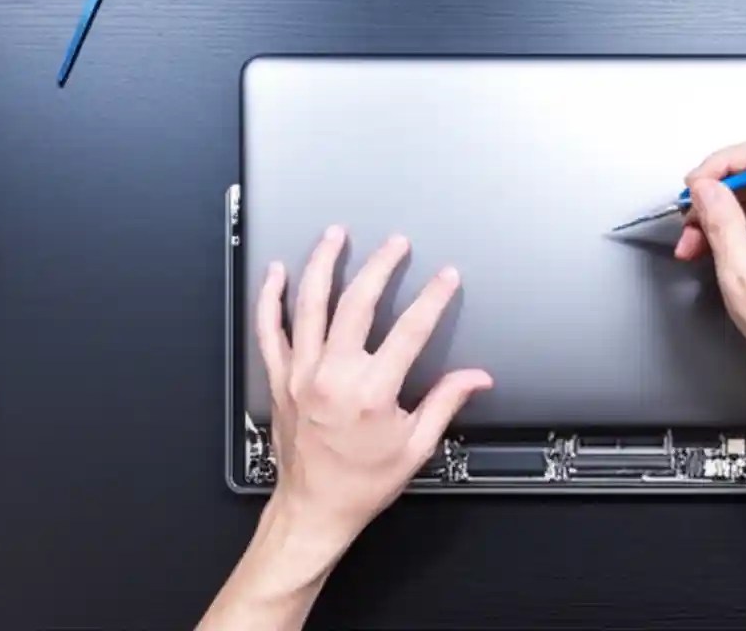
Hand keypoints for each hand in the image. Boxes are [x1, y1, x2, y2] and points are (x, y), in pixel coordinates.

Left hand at [257, 226, 492, 544]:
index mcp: (371, 393)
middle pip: (357, 303)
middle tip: (396, 244)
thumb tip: (477, 378)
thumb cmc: (361, 484)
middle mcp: (332, 376)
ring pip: (309, 305)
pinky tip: (277, 273)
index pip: (409, 330)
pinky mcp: (279, 379)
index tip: (446, 278)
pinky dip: (270, 298)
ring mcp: (301, 374)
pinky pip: (269, 329)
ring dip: (323, 264)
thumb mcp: (416, 447)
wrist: (313, 509)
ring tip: (335, 235)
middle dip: (380, 266)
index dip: (432, 298)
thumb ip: (445, 403)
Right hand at [675, 140, 745, 383]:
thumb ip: (722, 223)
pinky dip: (732, 224)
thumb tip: (705, 185)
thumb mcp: (740, 276)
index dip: (720, 164)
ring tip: (693, 245)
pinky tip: (712, 247)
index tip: (693, 187)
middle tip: (687, 225)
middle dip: (713, 194)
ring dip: (717, 212)